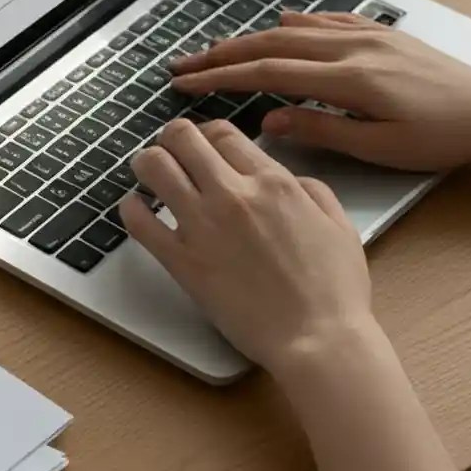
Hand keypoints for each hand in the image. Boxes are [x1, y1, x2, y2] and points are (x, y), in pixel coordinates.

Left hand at [120, 118, 377, 376]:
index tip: (201, 143)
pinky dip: (130, 207)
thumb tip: (288, 178)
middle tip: (170, 151)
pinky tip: (135, 208)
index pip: (223, 133)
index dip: (207, 133)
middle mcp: (232, 195)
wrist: (316, 338)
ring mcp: (202, 226)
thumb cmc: (333, 290)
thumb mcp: (340, 225)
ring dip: (146, 164)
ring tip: (149, 175)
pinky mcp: (181, 261)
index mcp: (272, 182)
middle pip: (182, 138)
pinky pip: (139, 221)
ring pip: (154, 167)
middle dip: (171, 138)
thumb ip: (311, 191)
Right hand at [171, 12, 470, 170]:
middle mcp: (354, 49)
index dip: (223, 78)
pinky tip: (281, 21)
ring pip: (295, 30)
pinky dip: (298, 21)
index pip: (270, 74)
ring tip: (216, 48)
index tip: (187, 84)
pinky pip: (329, 20)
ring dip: (250, 38)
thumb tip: (271, 121)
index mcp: (350, 80)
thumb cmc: (442, 137)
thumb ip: (322, 130)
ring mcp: (368, 37)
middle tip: (183, 65)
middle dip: (222, 54)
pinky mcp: (382, 36)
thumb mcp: (380, 147)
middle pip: (272, 45)